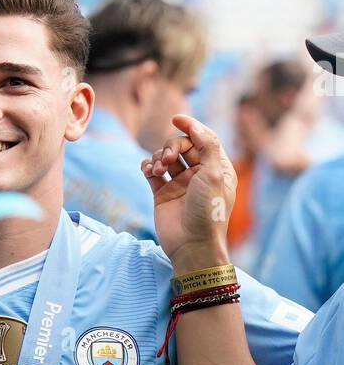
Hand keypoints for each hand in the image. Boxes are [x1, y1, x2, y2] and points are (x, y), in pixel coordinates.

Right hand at [141, 114, 235, 270]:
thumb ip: (206, 144)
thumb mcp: (214, 174)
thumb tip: (193, 124)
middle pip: (182, 146)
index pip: (203, 139)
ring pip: (165, 158)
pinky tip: (148, 171)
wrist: (192, 244)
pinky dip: (147, 167)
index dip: (190, 126)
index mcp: (217, 168)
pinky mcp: (162, 194)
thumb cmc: (208, 210)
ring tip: (157, 170)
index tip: (176, 119)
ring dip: (158, 157)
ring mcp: (180, 184)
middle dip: (172, 146)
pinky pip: (152, 172)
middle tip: (168, 159)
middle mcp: (199, 174)